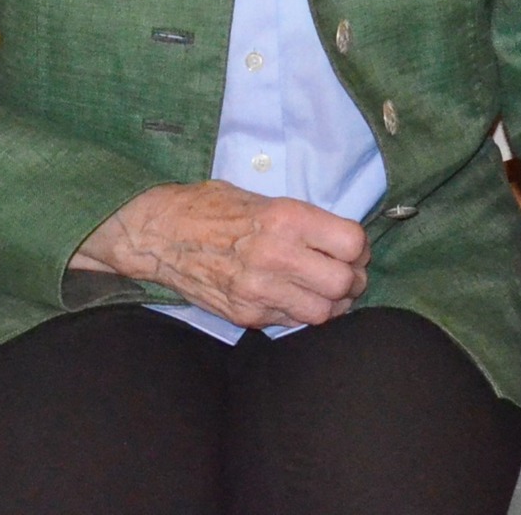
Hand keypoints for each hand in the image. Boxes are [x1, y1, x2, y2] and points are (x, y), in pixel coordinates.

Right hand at [69, 180, 369, 328]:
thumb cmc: (213, 207)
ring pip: (323, 312)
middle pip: (344, 282)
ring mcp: (259, 290)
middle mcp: (276, 256)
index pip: (352, 243)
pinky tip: (296, 298)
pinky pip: (292, 322)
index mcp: (286, 219)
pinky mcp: (245, 315)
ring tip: (327, 291)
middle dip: (354, 279)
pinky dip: (302, 313)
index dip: (360, 248)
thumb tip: (342, 239)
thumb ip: (304, 221)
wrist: (160, 234)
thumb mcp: (264, 198)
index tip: (354, 248)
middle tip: (348, 273)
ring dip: (334, 303)